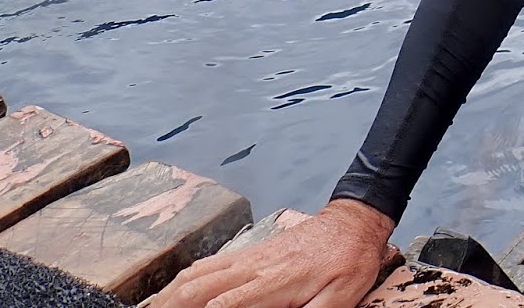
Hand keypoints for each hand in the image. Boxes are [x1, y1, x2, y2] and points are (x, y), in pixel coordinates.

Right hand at [147, 198, 395, 307]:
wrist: (354, 223)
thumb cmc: (349, 262)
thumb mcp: (338, 300)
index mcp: (271, 284)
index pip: (221, 307)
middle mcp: (252, 268)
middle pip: (196, 290)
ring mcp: (249, 257)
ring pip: (196, 275)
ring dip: (169, 296)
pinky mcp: (251, 252)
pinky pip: (208, 264)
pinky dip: (184, 279)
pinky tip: (175, 291)